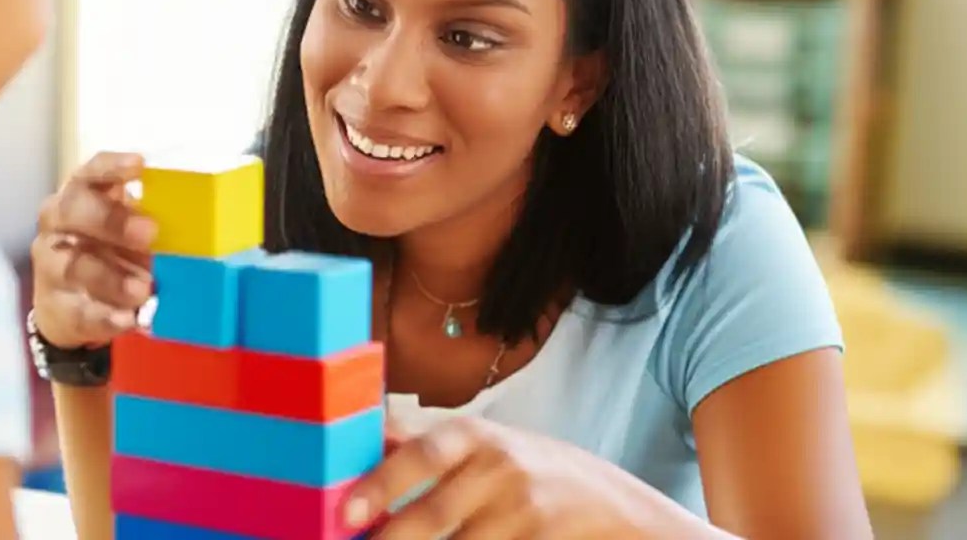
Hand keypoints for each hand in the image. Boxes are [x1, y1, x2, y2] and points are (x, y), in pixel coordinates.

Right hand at [31, 152, 156, 348]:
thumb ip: (152, 225)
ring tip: (143, 290)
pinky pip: (78, 310)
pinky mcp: (55, 306)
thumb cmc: (111, 253)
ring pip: (73, 265)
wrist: (72, 306)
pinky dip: (104, 316)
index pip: (91, 172)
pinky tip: (127, 319)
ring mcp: (52, 266)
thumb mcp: (130, 233)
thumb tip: (201, 230)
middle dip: (111, 220)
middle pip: (72, 210)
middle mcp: (60, 224)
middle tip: (150, 232)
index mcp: (82, 196)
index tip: (140, 166)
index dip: (112, 167)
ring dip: (111, 278)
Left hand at [345, 417, 700, 539]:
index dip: (383, 481)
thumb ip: (432, 446)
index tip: (347, 511)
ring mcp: (524, 512)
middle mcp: (502, 469)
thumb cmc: (538, 473)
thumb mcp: (492, 445)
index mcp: (478, 436)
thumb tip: (366, 438)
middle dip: (390, 539)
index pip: (424, 453)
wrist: (620, 509)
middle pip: (434, 514)